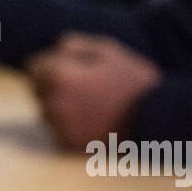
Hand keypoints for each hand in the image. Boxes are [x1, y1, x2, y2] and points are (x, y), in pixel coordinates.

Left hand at [25, 33, 161, 148]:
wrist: (157, 119)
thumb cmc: (133, 80)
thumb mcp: (107, 50)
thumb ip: (75, 44)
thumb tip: (54, 48)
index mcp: (60, 77)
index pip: (33, 66)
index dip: (51, 63)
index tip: (70, 66)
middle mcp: (55, 104)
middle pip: (37, 89)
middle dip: (52, 84)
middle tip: (83, 85)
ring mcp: (62, 127)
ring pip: (46, 111)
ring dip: (59, 105)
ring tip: (90, 103)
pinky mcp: (71, 145)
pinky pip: (58, 131)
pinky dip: (69, 125)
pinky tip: (92, 119)